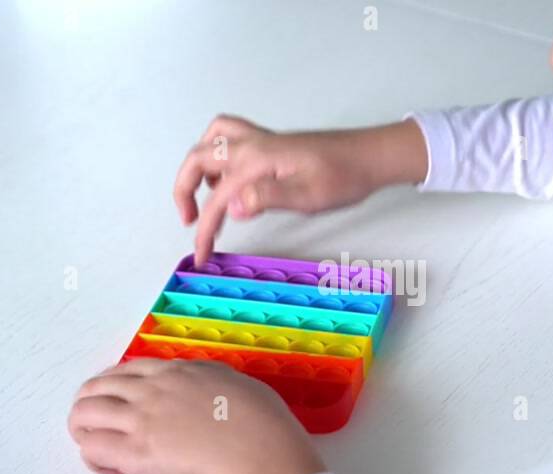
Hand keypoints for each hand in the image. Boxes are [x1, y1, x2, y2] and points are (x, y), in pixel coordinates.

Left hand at [67, 358, 325, 473]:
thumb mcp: (240, 385)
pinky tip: (114, 471)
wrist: (260, 454)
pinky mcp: (134, 452)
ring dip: (84, 431)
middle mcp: (153, 389)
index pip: (128, 370)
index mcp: (179, 372)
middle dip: (92, 407)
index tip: (126, 406)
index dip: (119, 389)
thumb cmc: (263, 426)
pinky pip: (90, 447)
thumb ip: (215, 383)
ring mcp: (141, 418)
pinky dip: (93, 459)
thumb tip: (210, 392)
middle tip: (103, 429)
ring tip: (101, 451)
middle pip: (96, 387)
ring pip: (83, 413)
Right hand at [173, 115, 427, 265]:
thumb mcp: (308, 195)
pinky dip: (218, 155)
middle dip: (183, 190)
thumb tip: (230, 206)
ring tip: (205, 198)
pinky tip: (231, 180)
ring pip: (211, 141)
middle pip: (198, 158)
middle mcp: (252, 144)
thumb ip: (266, 197)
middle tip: (190, 221)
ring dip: (198, 167)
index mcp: (257, 160)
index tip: (201, 256)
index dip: (205, 230)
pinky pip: (229, 138)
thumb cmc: (343, 177)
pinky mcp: (271, 144)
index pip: (217, 199)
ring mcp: (261, 141)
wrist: (369, 156)